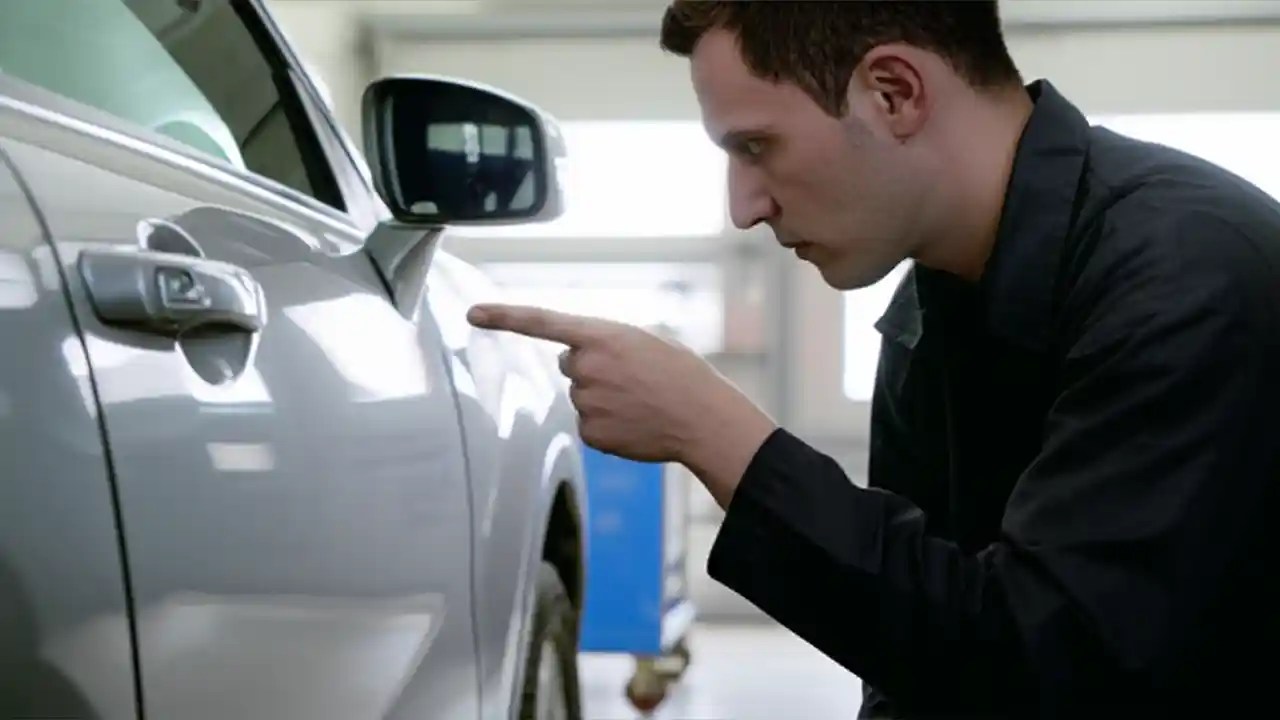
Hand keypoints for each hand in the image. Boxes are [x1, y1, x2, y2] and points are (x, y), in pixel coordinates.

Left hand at [467, 303, 777, 504]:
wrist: (703, 418)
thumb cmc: (681, 374)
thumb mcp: (645, 340)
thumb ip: (606, 344)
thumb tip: (579, 361)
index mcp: (601, 335)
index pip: (542, 322)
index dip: (504, 317)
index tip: (473, 314)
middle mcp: (587, 367)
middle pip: (570, 365)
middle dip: (592, 369)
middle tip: (631, 377)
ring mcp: (587, 402)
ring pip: (581, 397)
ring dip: (603, 398)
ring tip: (640, 401)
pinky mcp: (591, 433)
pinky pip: (589, 426)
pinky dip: (609, 425)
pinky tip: (635, 423)